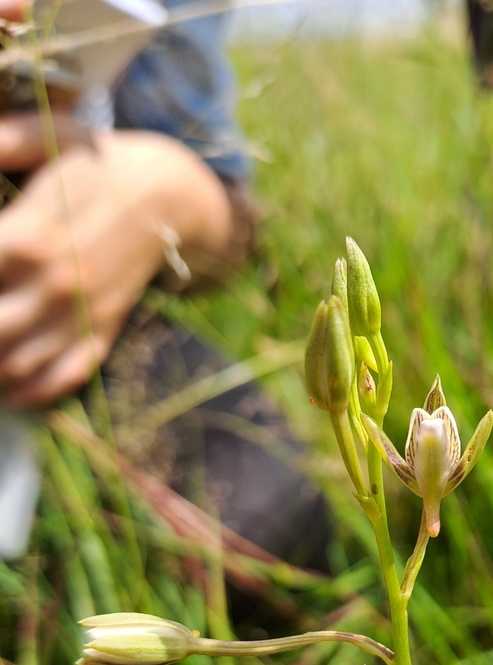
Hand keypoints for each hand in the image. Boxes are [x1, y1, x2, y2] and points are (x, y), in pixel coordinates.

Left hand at [0, 114, 232, 406]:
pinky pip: (67, 374)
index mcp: (29, 236)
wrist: (170, 195)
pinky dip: (35, 392)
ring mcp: (81, 312)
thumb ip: (3, 140)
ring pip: (20, 361)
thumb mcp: (48, 137)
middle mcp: (54, 283)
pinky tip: (10, 393)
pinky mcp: (103, 328)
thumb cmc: (98, 163)